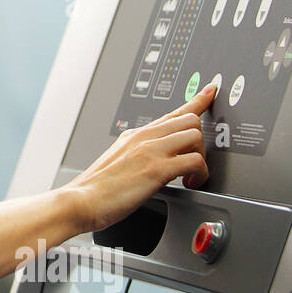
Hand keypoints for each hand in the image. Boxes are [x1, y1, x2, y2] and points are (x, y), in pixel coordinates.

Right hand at [65, 83, 215, 233]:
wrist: (81, 201)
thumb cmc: (95, 189)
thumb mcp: (115, 161)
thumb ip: (135, 154)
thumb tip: (153, 160)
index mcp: (134, 135)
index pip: (172, 112)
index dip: (197, 100)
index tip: (210, 91)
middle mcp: (143, 137)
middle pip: (190, 120)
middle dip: (200, 141)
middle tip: (193, 161)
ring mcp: (150, 151)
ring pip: (195, 135)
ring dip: (201, 157)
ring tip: (191, 177)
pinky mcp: (157, 169)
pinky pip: (195, 161)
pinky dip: (200, 174)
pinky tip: (191, 184)